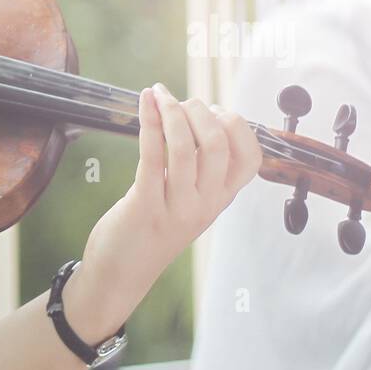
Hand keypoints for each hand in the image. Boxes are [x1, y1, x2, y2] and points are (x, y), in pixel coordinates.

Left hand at [65, 83, 262, 342]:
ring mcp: (176, 207)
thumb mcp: (187, 204)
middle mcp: (205, 204)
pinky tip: (146, 101)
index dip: (236, 125)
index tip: (214, 110)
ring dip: (172, 112)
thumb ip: (198, 172)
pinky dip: (150, 122)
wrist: (119, 275)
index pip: (251, 157)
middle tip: (182, 101)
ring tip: (160, 94)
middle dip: (201, 112)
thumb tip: (199, 120)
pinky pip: (152, 156)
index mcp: (220, 201)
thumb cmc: (151, 231)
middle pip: (218, 145)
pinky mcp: (144, 205)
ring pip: (184, 148)